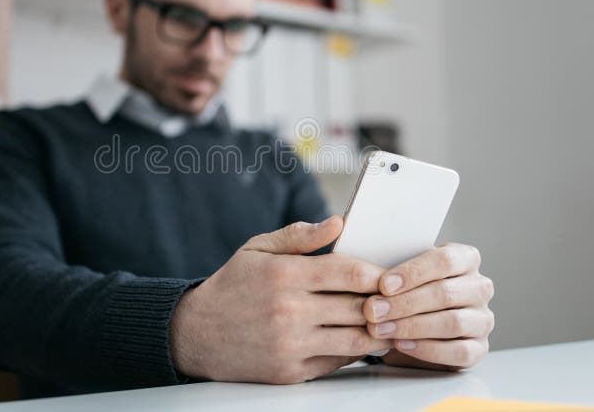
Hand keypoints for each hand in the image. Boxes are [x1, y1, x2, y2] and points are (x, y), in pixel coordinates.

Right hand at [170, 216, 391, 383]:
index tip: (387, 274)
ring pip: (355, 339)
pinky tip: (356, 337)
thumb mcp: (258, 249)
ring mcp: (290, 344)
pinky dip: (352, 350)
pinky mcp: (290, 371)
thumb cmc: (232, 285)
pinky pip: (337, 361)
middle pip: (359, 307)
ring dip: (377, 330)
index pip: (349, 272)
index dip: (377, 273)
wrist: (197, 333)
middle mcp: (289, 311)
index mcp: (284, 274)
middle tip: (396, 298)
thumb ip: (300, 235)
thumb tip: (339, 222)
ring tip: (386, 320)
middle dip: (384, 302)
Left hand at [362, 243, 494, 370]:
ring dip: (411, 327)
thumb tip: (348, 234)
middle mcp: (479, 287)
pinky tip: (401, 344)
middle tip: (372, 310)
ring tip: (380, 328)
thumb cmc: (406, 288)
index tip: (383, 284)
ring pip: (452, 322)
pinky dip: (427, 349)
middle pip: (446, 293)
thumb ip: (383, 254)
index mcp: (465, 258)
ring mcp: (482, 318)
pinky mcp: (479, 347)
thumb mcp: (397, 266)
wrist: (414, 321)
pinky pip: (459, 351)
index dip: (413, 272)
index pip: (445, 260)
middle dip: (404, 303)